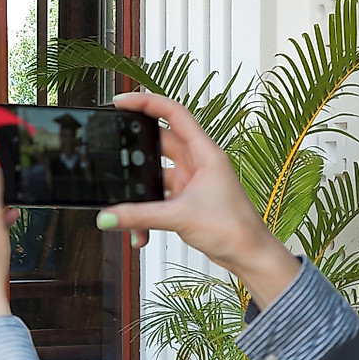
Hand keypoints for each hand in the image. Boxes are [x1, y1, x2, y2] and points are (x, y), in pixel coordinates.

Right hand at [98, 93, 299, 307]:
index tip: (121, 101)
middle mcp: (197, 163)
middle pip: (157, 143)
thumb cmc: (236, 229)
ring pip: (154, 175)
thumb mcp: (179, 217)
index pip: (173, 113)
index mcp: (205, 153)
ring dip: (139, 192)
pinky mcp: (185, 200)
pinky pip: (156, 199)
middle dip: (134, 152)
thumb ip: (139, 216)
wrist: (249, 257)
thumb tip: (109, 216)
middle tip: (111, 151)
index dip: (147, 102)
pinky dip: (145, 212)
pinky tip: (140, 230)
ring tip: (126, 205)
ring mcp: (190, 182)